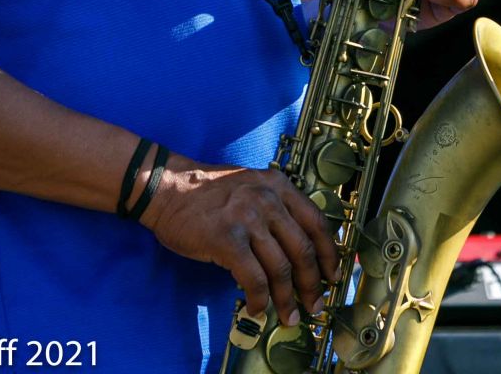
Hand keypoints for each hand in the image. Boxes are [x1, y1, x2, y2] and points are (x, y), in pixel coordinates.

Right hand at [141, 156, 340, 326]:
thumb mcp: (250, 185)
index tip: (332, 275)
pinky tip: (258, 308)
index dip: (329, 254)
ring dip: (287, 299)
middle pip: (303, 250)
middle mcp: (267, 199)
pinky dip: (260, 300)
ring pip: (281, 269)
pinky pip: (254, 279)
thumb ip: (275, 207)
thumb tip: (297, 251)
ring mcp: (248, 218)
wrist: (167, 187)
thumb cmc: (208, 191)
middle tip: (314, 304)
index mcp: (278, 185)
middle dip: (312, 284)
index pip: (317, 222)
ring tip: (288, 315)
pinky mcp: (227, 239)